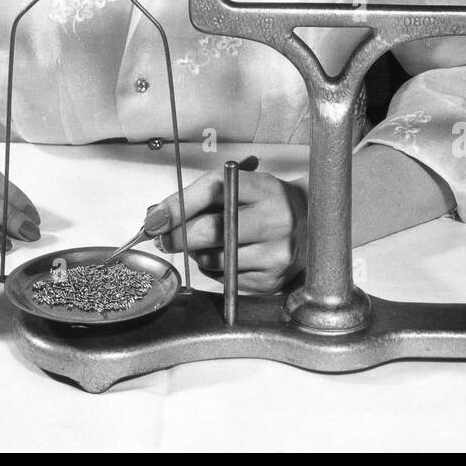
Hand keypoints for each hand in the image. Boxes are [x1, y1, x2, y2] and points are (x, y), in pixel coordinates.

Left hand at [148, 169, 307, 294]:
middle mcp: (274, 219)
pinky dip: (217, 270)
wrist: (310, 222)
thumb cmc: (264, 201)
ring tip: (211, 243)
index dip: (178, 206)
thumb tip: (156, 218)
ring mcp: (276, 253)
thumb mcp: (238, 185)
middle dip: (178, 236)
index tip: (155, 218)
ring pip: (215, 259)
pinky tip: (231, 256)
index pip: (213, 192)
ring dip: (199, 254)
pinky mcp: (272, 280)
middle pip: (212, 230)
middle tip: (164, 237)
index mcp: (263, 187)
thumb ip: (198, 197)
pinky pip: (226, 279)